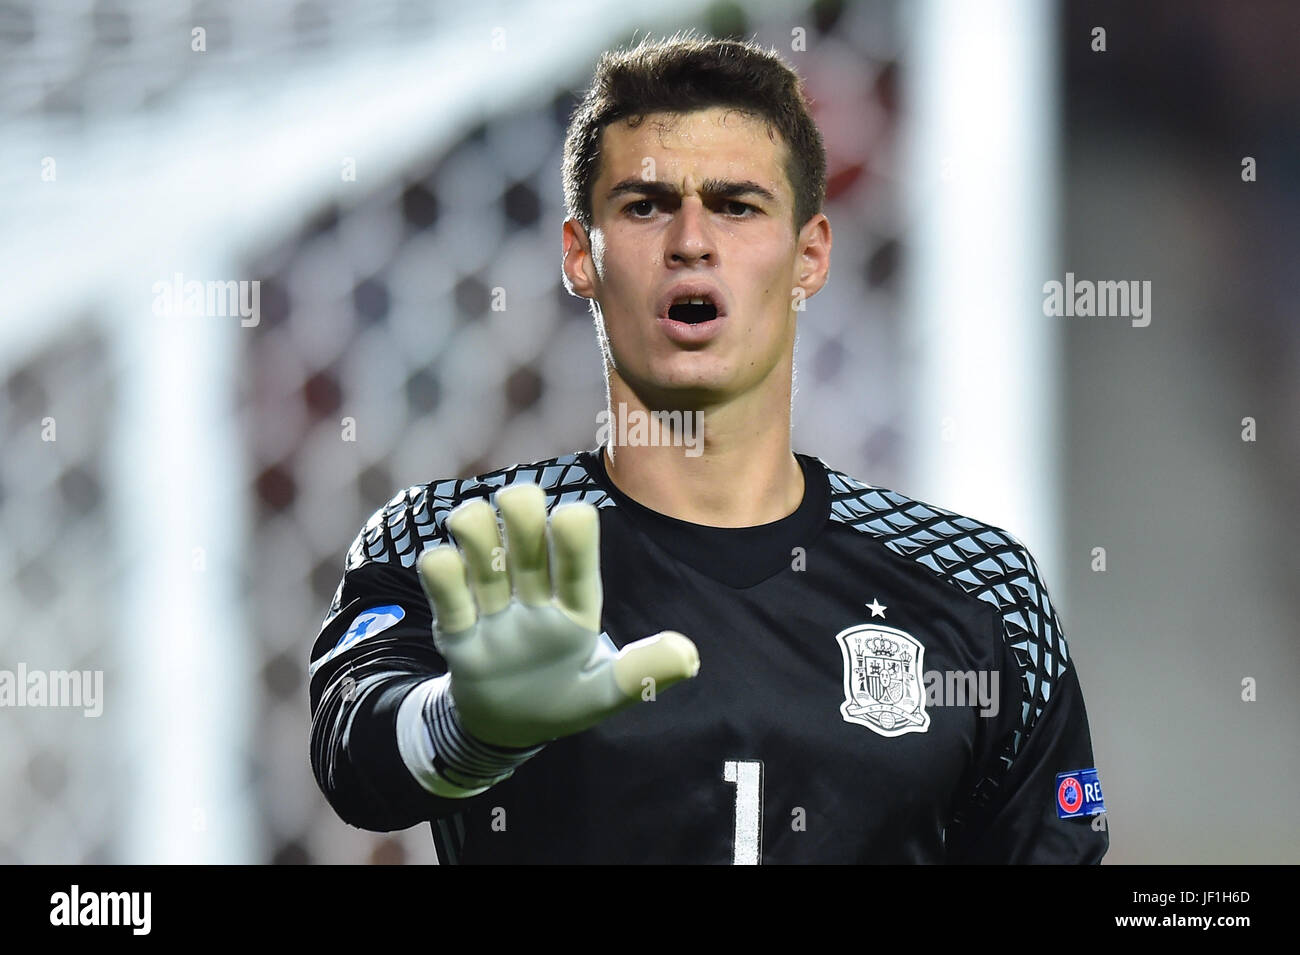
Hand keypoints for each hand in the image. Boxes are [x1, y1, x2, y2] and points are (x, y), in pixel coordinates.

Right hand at [417, 483, 699, 748]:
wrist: (505, 727)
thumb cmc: (562, 699)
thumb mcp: (602, 695)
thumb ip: (639, 675)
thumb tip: (690, 655)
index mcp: (575, 606)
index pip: (578, 563)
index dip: (575, 536)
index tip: (572, 516)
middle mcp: (534, 591)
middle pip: (525, 528)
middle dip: (522, 508)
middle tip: (515, 506)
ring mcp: (493, 604)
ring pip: (479, 540)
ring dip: (475, 525)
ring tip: (470, 530)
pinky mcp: (456, 626)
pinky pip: (445, 586)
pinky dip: (442, 568)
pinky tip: (445, 566)